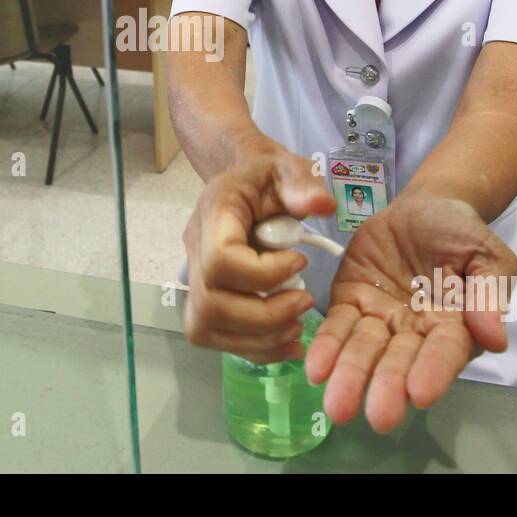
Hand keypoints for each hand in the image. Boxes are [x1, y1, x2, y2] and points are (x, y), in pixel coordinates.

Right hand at [182, 147, 335, 363]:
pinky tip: (286, 340)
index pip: (220, 259)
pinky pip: (216, 338)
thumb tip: (322, 205)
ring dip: (259, 338)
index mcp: (213, 213)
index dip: (263, 274)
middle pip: (211, 303)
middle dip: (264, 316)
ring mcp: (194, 279)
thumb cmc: (267, 178)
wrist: (246, 186)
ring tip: (298, 326)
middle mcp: (194, 249)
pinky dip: (254, 348)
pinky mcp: (203, 301)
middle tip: (305, 302)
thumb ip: (302, 184)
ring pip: (207, 327)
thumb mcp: (288, 168)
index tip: (301, 262)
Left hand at [306, 191, 516, 432]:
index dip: (433, 371)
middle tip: (377, 416)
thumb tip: (495, 337)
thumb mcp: (485, 254)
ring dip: (351, 376)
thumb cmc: (460, 233)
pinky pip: (337, 326)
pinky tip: (316, 368)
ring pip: (364, 350)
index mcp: (455, 325)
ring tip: (336, 405)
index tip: (421, 393)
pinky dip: (326, 346)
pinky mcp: (351, 301)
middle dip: (388, 387)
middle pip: (400, 361)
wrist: (424, 208)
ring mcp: (380, 318)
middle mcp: (415, 331)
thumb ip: (489, 292)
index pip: (445, 351)